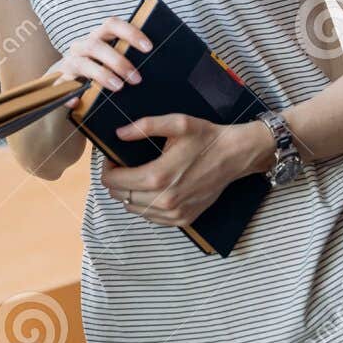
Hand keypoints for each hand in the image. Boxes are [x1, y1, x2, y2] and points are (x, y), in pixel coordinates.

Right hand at [55, 17, 152, 90]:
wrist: (65, 80)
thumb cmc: (98, 68)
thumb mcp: (111, 57)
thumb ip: (127, 56)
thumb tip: (161, 60)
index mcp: (97, 37)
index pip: (112, 24)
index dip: (129, 32)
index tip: (148, 47)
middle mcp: (82, 47)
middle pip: (96, 45)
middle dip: (118, 61)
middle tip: (136, 79)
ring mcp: (69, 63)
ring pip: (82, 64)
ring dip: (101, 74)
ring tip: (118, 87)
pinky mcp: (58, 82)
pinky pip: (60, 87)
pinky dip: (69, 94)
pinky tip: (77, 102)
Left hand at [99, 115, 270, 227]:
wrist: (234, 156)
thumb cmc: (206, 138)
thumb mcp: (176, 123)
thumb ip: (144, 126)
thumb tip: (119, 134)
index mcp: (158, 176)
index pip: (114, 181)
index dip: (107, 169)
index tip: (112, 158)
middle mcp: (164, 200)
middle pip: (120, 196)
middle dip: (115, 180)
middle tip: (121, 166)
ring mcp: (174, 213)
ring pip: (133, 209)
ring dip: (129, 194)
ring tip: (135, 176)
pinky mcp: (183, 220)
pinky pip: (151, 218)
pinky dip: (145, 206)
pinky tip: (151, 190)